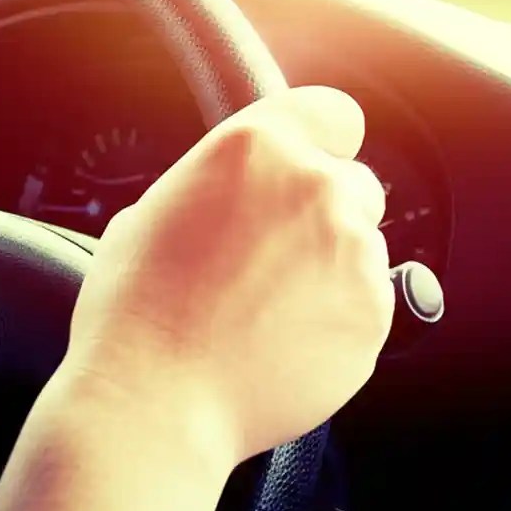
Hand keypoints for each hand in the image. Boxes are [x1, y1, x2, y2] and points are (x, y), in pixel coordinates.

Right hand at [61, 85, 393, 464]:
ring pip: (362, 245)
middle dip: (321, 213)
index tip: (308, 164)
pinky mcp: (374, 312)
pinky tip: (281, 340)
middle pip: (352, 182)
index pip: (334, 112)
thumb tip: (234, 196)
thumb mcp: (153, 212)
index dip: (321, 141)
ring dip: (329, 268)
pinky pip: (369, 302)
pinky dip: (337, 318)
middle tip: (268, 257)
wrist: (156, 398)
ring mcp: (353, 250)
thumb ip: (214, 186)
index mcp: (255, 147)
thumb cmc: (136, 310)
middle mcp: (315, 186)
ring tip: (266, 310)